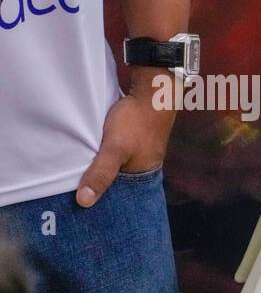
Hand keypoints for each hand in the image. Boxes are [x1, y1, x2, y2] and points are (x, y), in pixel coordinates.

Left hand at [76, 82, 176, 206]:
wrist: (154, 90)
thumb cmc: (136, 121)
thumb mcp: (114, 149)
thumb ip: (100, 173)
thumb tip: (84, 202)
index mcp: (144, 173)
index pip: (120, 192)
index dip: (102, 194)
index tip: (80, 198)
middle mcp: (145, 163)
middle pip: (118, 177)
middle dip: (100, 178)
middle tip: (75, 181)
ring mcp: (142, 148)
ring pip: (117, 161)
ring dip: (102, 162)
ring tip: (82, 164)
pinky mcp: (136, 134)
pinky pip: (117, 147)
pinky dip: (106, 149)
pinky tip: (95, 146)